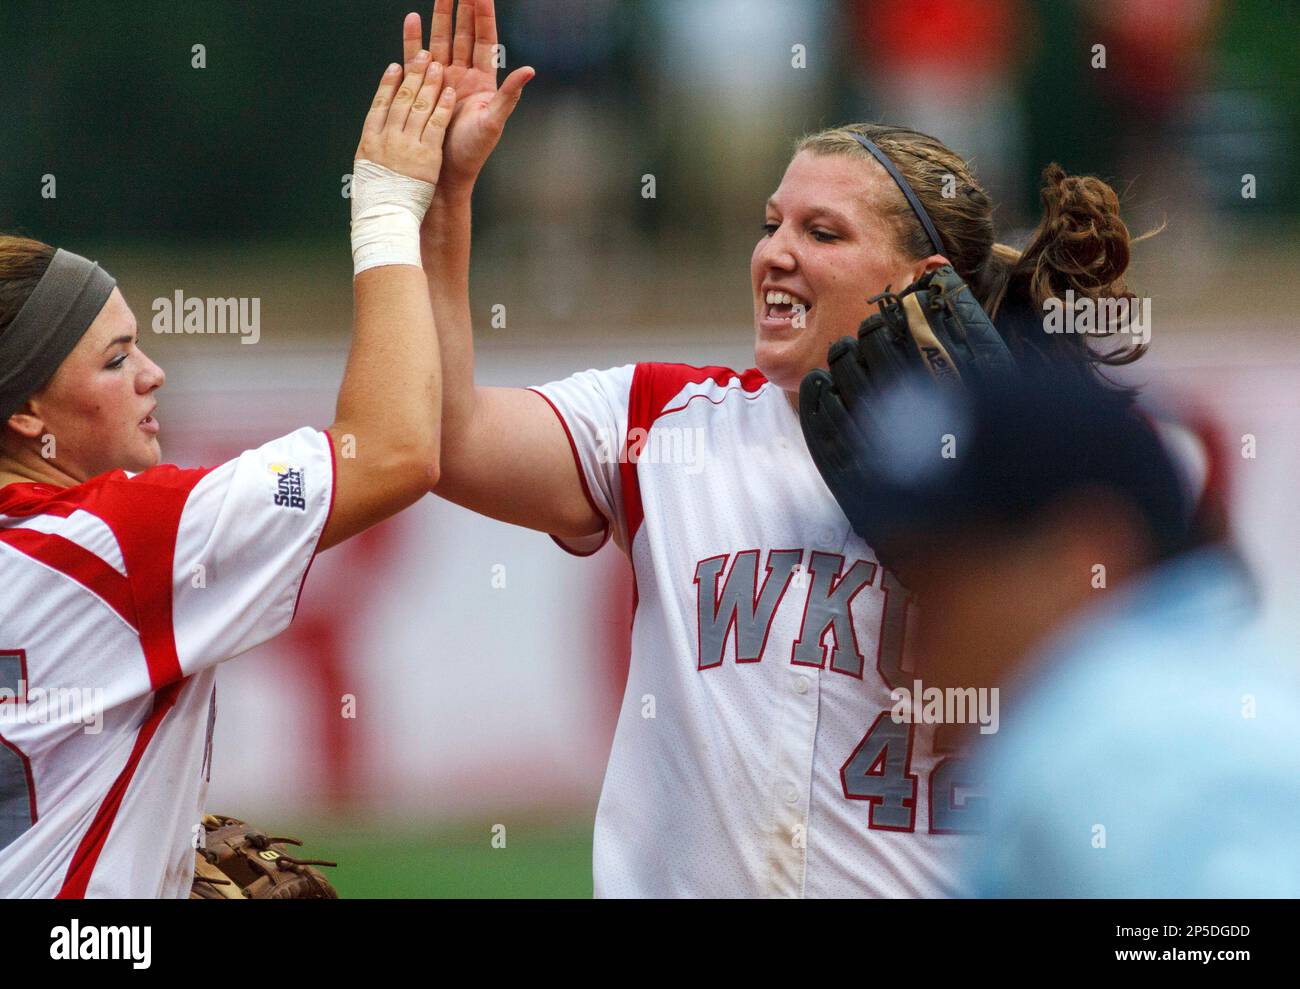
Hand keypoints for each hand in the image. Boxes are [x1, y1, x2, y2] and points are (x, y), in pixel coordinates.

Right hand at [355, 54, 455, 186]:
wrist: (388, 219)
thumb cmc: (377, 199)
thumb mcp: (367, 169)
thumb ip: (374, 146)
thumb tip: (378, 131)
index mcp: (369, 140)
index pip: (379, 104)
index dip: (388, 84)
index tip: (394, 66)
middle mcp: (386, 139)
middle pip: (400, 99)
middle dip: (412, 74)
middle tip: (421, 56)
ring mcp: (406, 146)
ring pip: (418, 106)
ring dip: (428, 83)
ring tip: (435, 65)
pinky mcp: (426, 155)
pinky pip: (435, 123)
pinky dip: (442, 105)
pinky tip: (448, 91)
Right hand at [402, 1, 533, 197]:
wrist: (446, 172)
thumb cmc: (473, 151)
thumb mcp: (494, 122)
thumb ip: (509, 95)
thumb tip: (530, 70)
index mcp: (483, 81)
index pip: (484, 39)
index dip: (483, 15)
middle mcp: (463, 76)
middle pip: (463, 33)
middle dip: (462, 7)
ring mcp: (442, 80)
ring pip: (441, 40)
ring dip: (440, 17)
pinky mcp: (423, 88)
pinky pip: (417, 58)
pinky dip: (413, 38)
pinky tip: (411, 19)